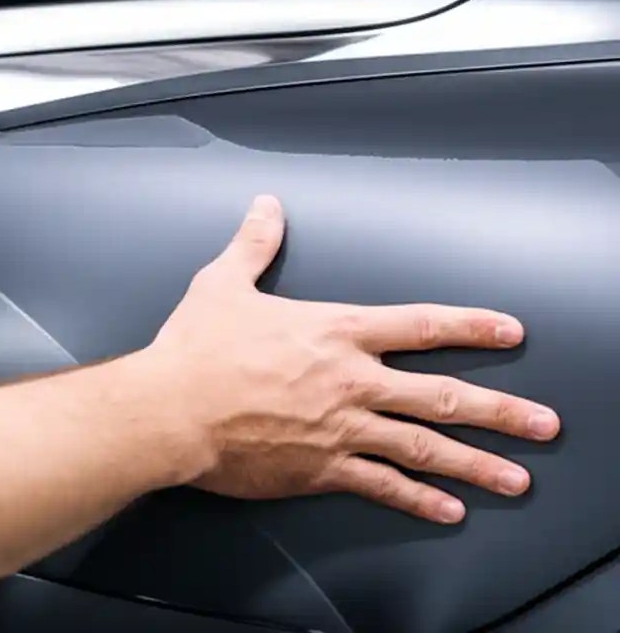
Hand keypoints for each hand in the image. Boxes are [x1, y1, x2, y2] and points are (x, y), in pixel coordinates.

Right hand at [136, 195, 559, 523]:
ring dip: (476, 463)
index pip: (420, 325)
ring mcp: (341, 428)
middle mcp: (351, 380)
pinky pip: (381, 486)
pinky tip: (449, 510)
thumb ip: (255, 246)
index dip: (471, 326)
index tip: (511, 331)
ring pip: (424, 446)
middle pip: (442, 396)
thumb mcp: (223, 284)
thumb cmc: (195, 349)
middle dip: (501, 410)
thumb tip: (265, 206)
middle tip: (545, 423)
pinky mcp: (320, 469)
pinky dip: (418, 499)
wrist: (171, 409)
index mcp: (334, 332)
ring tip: (518, 478)